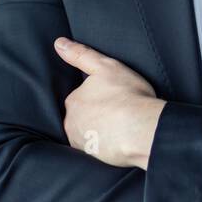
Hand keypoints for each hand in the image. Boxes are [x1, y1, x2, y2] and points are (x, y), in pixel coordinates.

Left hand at [54, 37, 164, 169]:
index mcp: (73, 101)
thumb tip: (59, 43)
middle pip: (81, 118)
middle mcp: (71, 122)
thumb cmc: (128, 95)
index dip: (96, 99)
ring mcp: (81, 142)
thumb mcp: (105, 66)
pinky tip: (117, 143)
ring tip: (118, 129)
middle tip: (116, 114)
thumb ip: (81, 54)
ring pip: (87, 135)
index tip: (112, 99)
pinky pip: (95, 151)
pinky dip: (104, 148)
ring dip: (98, 133)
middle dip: (94, 117)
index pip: (80, 99)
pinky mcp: (92, 158)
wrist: (142, 129)